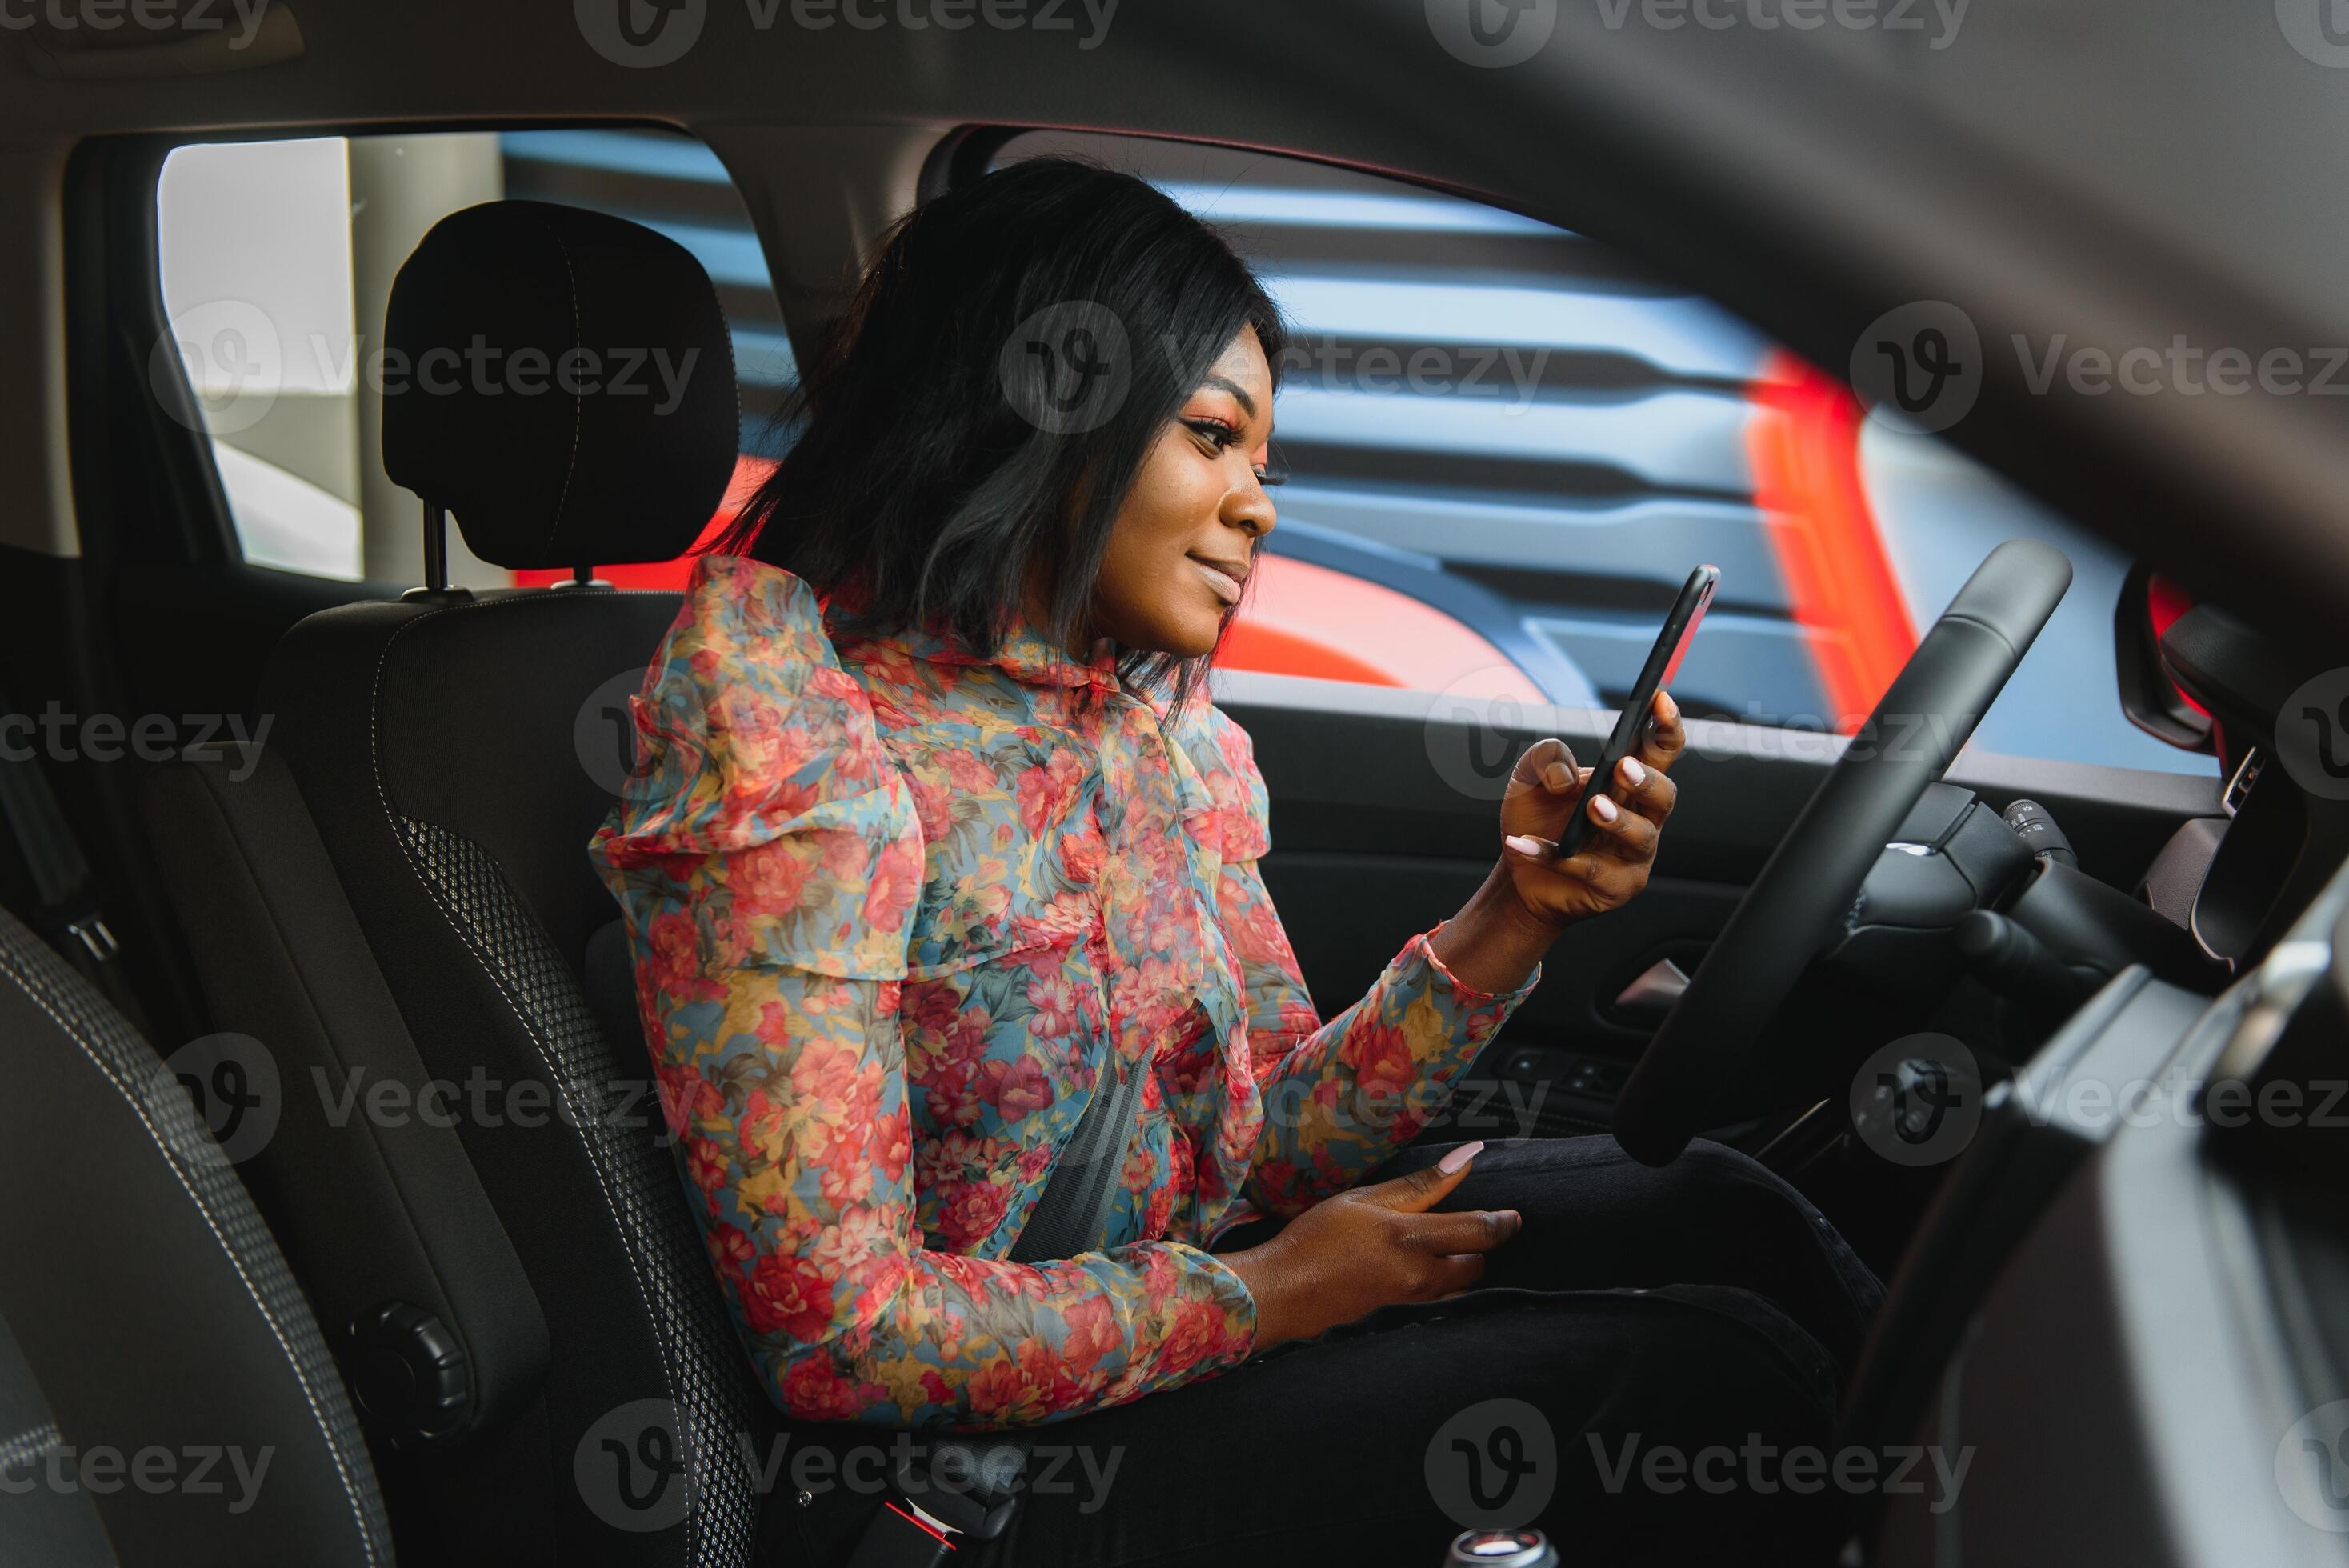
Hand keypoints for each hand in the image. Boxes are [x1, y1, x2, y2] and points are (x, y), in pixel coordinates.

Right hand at [1218, 1142, 1519, 1351]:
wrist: (1282, 1294)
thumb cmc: (1316, 1239)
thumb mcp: (1365, 1201)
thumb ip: (1419, 1185)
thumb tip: (1465, 1160)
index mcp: (1411, 1239)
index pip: (1479, 1231)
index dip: (1503, 1223)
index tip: (1514, 1217)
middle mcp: (1420, 1277)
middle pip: (1476, 1266)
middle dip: (1480, 1248)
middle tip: (1467, 1232)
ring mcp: (1411, 1304)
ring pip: (1459, 1289)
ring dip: (1461, 1271)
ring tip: (1442, 1254)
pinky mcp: (1400, 1322)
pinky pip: (1437, 1305)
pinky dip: (1440, 1290)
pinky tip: (1419, 1278)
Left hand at [1497, 688, 1685, 928]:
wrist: (1518, 875)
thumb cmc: (1536, 819)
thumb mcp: (1528, 777)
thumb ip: (1545, 757)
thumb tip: (1564, 778)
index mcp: (1628, 782)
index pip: (1660, 751)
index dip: (1666, 725)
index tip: (1659, 699)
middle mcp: (1641, 817)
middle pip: (1664, 795)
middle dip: (1647, 780)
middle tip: (1623, 768)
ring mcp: (1633, 856)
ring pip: (1641, 837)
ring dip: (1618, 820)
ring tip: (1592, 807)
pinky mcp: (1616, 888)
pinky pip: (1590, 870)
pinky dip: (1553, 857)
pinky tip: (1522, 845)